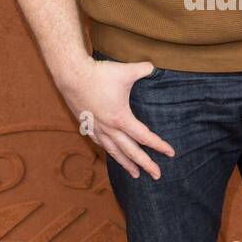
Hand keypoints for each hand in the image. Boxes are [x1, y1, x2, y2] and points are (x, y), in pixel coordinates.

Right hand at [58, 56, 174, 178]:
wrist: (71, 75)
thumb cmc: (99, 74)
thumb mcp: (126, 71)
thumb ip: (144, 69)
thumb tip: (156, 66)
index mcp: (121, 118)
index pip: (144, 137)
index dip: (159, 145)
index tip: (170, 153)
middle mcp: (109, 128)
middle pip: (131, 151)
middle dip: (145, 164)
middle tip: (157, 175)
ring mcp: (97, 128)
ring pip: (114, 151)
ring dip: (126, 164)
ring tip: (135, 174)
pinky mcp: (87, 124)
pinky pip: (101, 143)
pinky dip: (109, 151)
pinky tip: (112, 154)